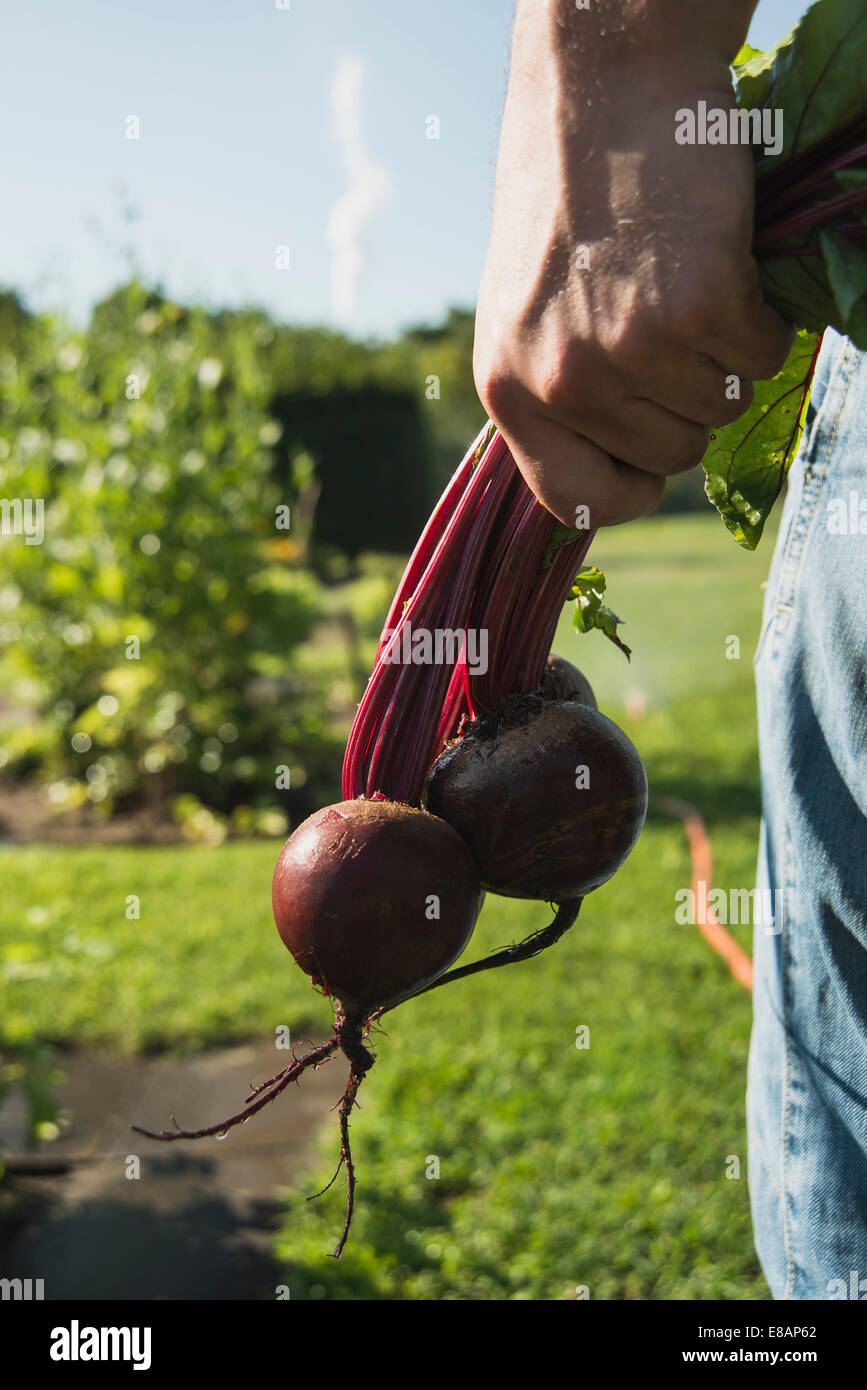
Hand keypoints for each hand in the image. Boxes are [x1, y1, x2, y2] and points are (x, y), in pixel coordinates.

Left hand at [473, 0, 793, 526]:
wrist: (603, 88)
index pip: (574, 501)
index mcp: (509, 389)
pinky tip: (721, 261)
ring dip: (725, 353)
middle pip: (670, 454)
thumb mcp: (525, 312)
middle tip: (670, 323)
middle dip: (688, 400)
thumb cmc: (568, 200)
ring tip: (687, 281)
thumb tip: (611, 473)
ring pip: (722, 407)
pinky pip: (761, 357)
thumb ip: (556, 394)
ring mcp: (629, 348)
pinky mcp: (697, 306)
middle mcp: (562, 381)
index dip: (627, 490)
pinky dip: (762, 316)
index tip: (650, 461)